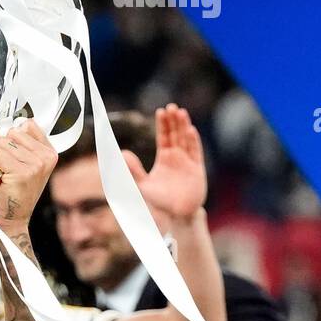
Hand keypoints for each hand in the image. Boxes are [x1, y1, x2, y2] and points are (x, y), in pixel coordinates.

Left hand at [0, 119, 57, 233]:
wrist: (10, 220)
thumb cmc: (10, 193)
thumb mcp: (11, 162)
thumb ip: (4, 142)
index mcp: (47, 151)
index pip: (26, 125)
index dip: (12, 140)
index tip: (13, 158)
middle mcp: (46, 156)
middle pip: (12, 133)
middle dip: (2, 150)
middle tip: (5, 171)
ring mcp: (37, 164)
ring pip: (4, 143)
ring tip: (3, 176)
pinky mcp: (24, 172)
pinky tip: (0, 179)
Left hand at [122, 104, 206, 223]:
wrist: (176, 214)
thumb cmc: (159, 201)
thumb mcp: (143, 185)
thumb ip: (133, 170)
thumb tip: (122, 154)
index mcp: (165, 158)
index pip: (164, 137)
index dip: (163, 124)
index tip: (161, 111)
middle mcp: (177, 157)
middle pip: (175, 134)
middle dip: (173, 121)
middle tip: (171, 106)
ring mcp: (188, 161)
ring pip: (186, 139)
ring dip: (183, 126)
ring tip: (181, 112)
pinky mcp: (197, 169)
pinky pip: (195, 152)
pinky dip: (193, 141)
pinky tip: (190, 130)